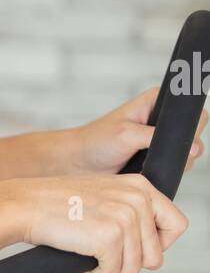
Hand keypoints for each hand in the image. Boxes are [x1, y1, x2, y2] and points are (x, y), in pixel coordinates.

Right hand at [11, 172, 188, 272]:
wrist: (27, 205)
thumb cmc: (59, 204)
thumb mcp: (106, 196)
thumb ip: (132, 212)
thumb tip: (152, 252)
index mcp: (141, 187)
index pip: (177, 225)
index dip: (159, 246)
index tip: (136, 250)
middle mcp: (138, 200)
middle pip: (156, 255)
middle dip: (129, 263)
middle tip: (104, 257)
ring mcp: (125, 218)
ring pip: (134, 268)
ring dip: (110, 270)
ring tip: (90, 258)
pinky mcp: (109, 237)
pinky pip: (112, 272)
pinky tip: (82, 265)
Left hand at [64, 87, 206, 175]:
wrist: (79, 164)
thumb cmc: (96, 142)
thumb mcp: (127, 134)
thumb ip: (158, 138)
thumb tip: (192, 148)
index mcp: (157, 102)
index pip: (190, 110)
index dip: (192, 125)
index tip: (179, 138)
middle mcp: (162, 120)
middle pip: (194, 132)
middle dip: (186, 146)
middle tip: (162, 152)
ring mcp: (161, 141)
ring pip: (188, 152)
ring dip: (178, 161)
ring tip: (151, 161)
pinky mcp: (156, 158)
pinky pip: (175, 165)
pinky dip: (169, 170)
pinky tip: (152, 170)